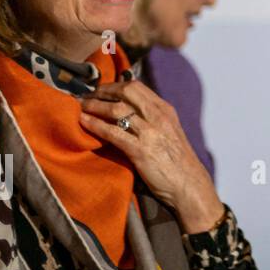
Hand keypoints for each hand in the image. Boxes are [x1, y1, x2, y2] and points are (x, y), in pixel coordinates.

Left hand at [79, 80, 225, 233]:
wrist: (188, 183)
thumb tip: (128, 110)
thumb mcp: (169, 131)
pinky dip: (95, 125)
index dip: (114, 86)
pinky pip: (113, 132)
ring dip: (95, 106)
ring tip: (81, 107)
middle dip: (102, 91)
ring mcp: (150, 132)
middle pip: (126, 92)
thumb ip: (152, 119)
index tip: (99, 90)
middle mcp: (158, 116)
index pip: (137, 87)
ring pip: (117, 110)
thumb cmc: (177, 161)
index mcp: (165, 110)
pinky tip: (84, 122)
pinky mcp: (140, 150)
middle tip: (86, 96)